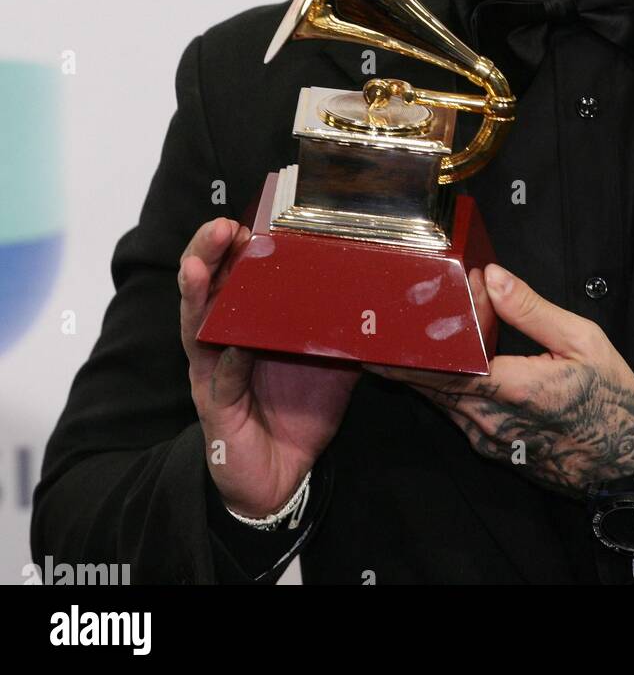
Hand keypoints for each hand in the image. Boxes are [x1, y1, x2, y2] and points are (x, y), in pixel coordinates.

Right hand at [179, 217, 360, 518]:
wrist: (283, 474)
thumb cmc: (300, 406)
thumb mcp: (331, 357)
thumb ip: (345, 324)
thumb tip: (383, 290)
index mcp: (248, 318)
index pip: (234, 270)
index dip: (235, 242)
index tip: (248, 214)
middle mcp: (222, 338)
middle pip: (205, 287)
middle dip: (206, 253)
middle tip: (219, 228)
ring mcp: (214, 371)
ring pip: (196, 326)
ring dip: (197, 295)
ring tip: (197, 268)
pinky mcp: (217, 407)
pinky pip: (221, 380)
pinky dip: (228, 363)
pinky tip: (235, 348)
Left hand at [363, 264, 633, 499]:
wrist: (626, 461)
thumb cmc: (611, 399)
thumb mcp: (583, 340)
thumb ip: (532, 309)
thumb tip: (491, 276)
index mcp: (515, 389)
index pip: (445, 371)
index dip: (407, 355)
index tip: (379, 337)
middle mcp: (493, 421)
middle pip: (432, 387)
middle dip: (402, 360)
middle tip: (376, 331)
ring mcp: (490, 439)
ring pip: (440, 401)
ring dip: (420, 374)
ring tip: (398, 341)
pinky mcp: (493, 448)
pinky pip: (456, 414)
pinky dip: (441, 388)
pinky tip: (440, 366)